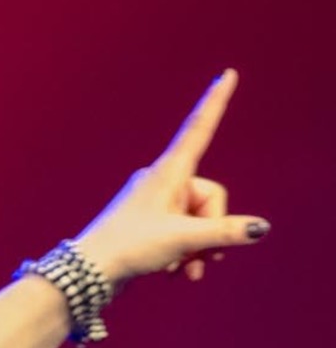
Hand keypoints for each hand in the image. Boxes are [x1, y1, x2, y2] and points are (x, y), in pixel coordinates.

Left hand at [73, 69, 268, 286]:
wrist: (89, 273)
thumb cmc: (128, 248)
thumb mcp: (183, 240)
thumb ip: (224, 232)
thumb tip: (259, 228)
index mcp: (168, 172)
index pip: (199, 129)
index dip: (216, 102)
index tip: (228, 73)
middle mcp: (162, 181)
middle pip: (211, 197)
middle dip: (210, 231)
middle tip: (192, 254)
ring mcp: (156, 202)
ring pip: (199, 221)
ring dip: (198, 249)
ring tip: (182, 269)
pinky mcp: (151, 223)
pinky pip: (184, 234)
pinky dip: (184, 253)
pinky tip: (173, 272)